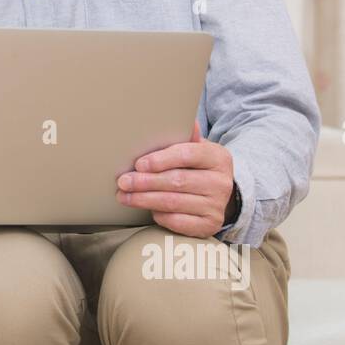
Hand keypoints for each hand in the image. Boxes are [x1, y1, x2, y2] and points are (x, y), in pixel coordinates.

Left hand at [115, 120, 234, 237]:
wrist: (220, 196)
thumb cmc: (199, 168)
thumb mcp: (197, 149)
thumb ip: (186, 136)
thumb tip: (184, 119)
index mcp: (218, 157)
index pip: (187, 155)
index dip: (161, 159)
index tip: (138, 163)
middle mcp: (221, 182)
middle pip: (177, 181)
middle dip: (145, 181)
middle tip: (123, 181)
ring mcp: (216, 206)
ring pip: (173, 202)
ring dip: (144, 199)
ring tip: (124, 196)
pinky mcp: (209, 225)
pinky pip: (178, 221)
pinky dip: (159, 215)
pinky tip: (147, 209)